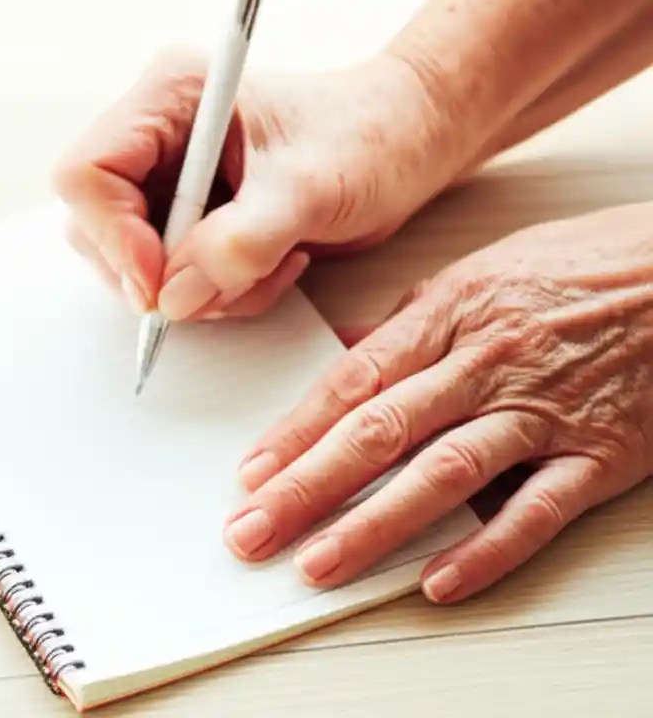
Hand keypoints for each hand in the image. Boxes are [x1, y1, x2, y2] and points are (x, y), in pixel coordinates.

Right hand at [51, 48, 474, 320]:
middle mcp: (157, 138)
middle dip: (161, 272)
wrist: (406, 146)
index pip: (88, 173)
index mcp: (170, 99)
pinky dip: (219, 294)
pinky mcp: (188, 222)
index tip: (160, 280)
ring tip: (269, 264)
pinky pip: (172, 282)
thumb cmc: (369, 138)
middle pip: (98, 227)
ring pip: (132, 264)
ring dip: (199, 290)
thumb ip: (239, 244)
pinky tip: (270, 266)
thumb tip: (174, 297)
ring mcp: (170, 183)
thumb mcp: (309, 190)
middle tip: (223, 281)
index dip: (113, 234)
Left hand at [225, 201, 652, 602]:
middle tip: (252, 531)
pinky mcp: (601, 453)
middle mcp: (487, 363)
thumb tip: (344, 350)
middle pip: (379, 431)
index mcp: (450, 314)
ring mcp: (544, 410)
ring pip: (444, 474)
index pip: (353, 380)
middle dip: (306, 487)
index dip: (294, 432)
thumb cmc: (585, 269)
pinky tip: (437, 581)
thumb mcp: (481, 274)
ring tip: (319, 564)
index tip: (249, 474)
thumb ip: (409, 321)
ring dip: (373, 524)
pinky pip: (537, 510)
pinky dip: (486, 549)